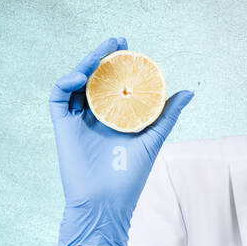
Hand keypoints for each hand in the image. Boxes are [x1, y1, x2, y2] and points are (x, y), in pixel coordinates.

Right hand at [49, 36, 193, 245]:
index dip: (119, 65)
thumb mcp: (153, 139)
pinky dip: (66, 83)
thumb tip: (188, 91)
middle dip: (102, 57)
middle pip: (94, 79)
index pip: (113, 84)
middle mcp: (94, 117)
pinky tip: (80, 76)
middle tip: (117, 41)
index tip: (130, 49)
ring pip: (76, 83)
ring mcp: (77, 120)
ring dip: (85, 64)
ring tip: (101, 53)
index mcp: (114, 118)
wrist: (107, 203)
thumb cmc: (129, 178)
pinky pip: (58, 98)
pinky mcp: (62, 127)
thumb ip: (167, 115)